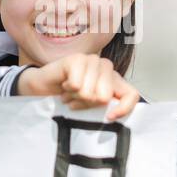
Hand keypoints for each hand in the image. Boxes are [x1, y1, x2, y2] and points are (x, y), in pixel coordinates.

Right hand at [17, 54, 139, 119]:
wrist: (44, 87)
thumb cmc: (69, 98)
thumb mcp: (90, 108)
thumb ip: (105, 109)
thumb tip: (111, 115)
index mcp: (115, 81)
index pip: (132, 95)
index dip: (124, 108)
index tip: (109, 118)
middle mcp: (107, 68)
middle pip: (105, 96)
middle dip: (87, 104)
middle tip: (77, 100)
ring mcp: (93, 60)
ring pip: (89, 92)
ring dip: (74, 97)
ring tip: (69, 93)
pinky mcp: (78, 59)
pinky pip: (76, 85)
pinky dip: (67, 90)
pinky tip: (64, 85)